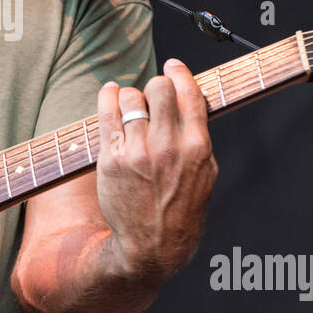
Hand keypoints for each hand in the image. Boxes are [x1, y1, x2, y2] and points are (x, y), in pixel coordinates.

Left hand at [95, 59, 217, 284]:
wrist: (152, 247)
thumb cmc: (181, 212)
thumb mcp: (206, 175)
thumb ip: (200, 137)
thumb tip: (193, 102)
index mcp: (197, 148)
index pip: (189, 94)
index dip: (180, 73)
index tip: (173, 66)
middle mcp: (167, 147)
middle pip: (159, 88)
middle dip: (156, 85)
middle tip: (152, 95)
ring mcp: (138, 152)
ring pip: (130, 97)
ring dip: (131, 97)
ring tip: (132, 108)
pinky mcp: (111, 159)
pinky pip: (106, 112)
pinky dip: (107, 96)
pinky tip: (109, 94)